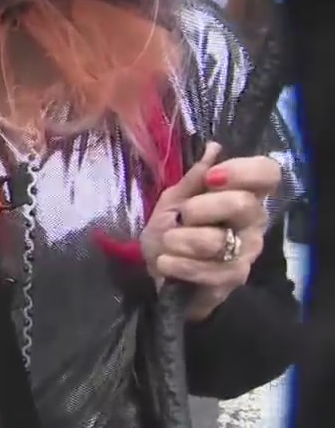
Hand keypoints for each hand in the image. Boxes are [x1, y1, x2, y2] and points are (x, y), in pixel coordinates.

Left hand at [140, 142, 279, 320]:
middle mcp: (253, 222)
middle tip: (182, 217)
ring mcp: (246, 252)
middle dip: (201, 208)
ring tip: (168, 243)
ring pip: (216, 239)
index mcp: (243, 195)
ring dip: (180, 240)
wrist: (159, 275)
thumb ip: (193, 180)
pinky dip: (178, 264)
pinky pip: (207, 269)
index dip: (243, 171)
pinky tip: (166, 262)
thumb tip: (214, 148)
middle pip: (241, 204)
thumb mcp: (173, 202)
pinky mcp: (232, 279)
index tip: (212, 177)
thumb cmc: (170, 234)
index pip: (268, 173)